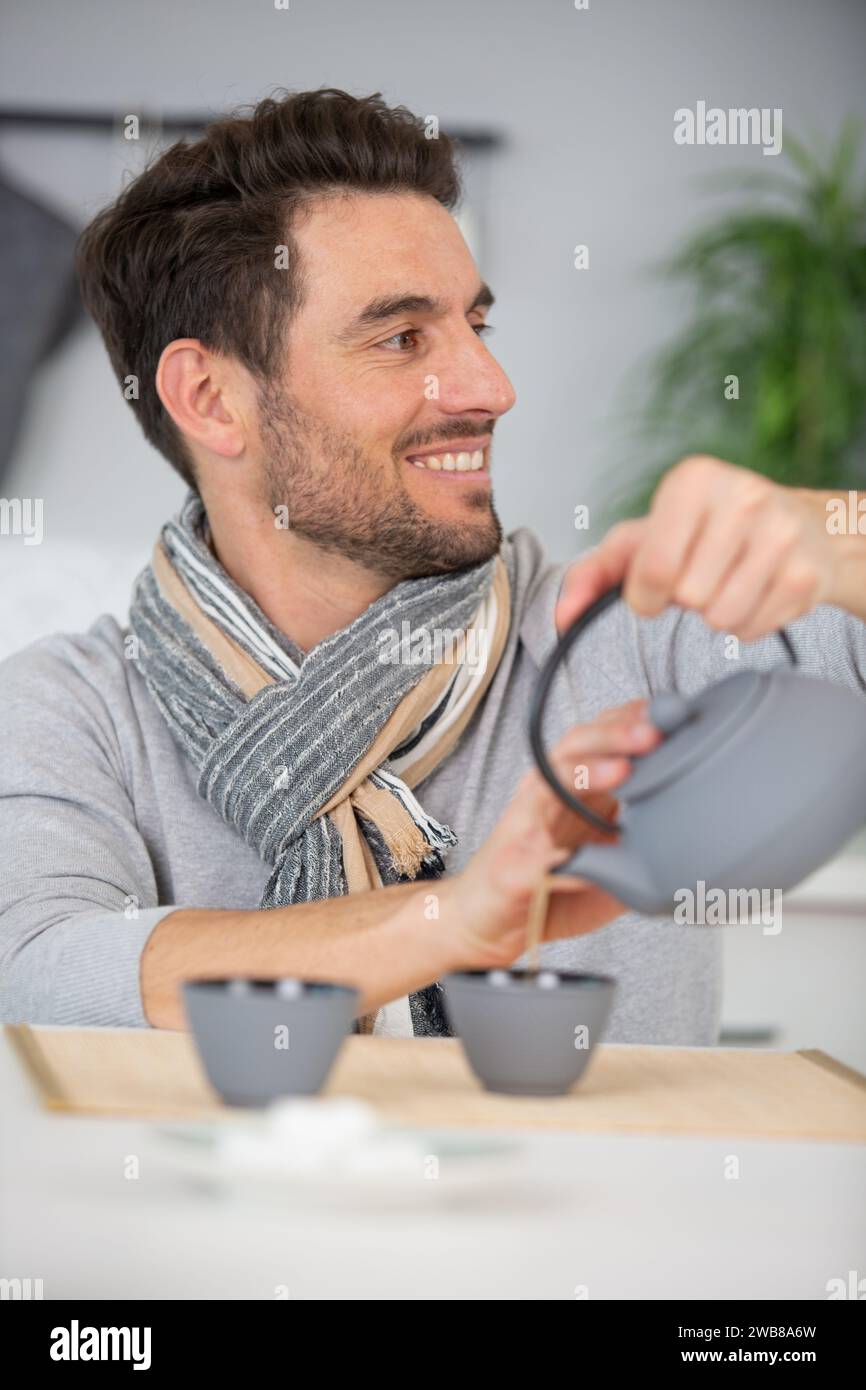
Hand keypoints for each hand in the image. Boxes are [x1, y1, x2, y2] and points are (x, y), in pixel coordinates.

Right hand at [447, 700, 661, 967]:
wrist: (490, 923)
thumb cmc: (549, 889)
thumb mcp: (613, 868)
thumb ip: (644, 850)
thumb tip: (697, 846)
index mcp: (576, 787)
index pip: (604, 736)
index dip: (635, 719)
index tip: (672, 712)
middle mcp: (549, 792)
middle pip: (580, 742)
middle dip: (619, 731)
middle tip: (655, 732)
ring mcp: (526, 819)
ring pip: (553, 774)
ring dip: (589, 767)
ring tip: (622, 768)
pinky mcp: (511, 857)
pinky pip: (534, 846)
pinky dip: (559, 846)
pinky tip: (580, 850)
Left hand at [558, 457, 865, 639]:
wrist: (801, 527)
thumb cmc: (706, 532)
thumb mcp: (645, 538)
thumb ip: (594, 573)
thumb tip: (561, 617)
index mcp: (693, 480)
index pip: (654, 569)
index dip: (646, 595)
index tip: (656, 586)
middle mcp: (743, 496)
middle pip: (688, 596)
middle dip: (685, 600)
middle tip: (701, 577)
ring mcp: (781, 534)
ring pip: (721, 617)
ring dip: (715, 615)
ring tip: (727, 583)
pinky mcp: (807, 572)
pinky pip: (753, 629)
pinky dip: (746, 623)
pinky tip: (754, 591)